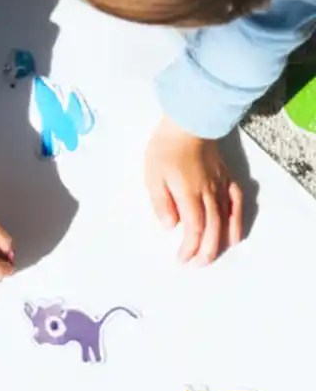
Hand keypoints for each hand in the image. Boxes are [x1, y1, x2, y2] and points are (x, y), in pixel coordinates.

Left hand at [144, 116, 243, 264]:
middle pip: (212, 229)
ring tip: (213, 256)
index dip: (190, 247)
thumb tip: (170, 226)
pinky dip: (237, 221)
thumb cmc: (165, 150)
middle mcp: (209, 194)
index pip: (193, 228)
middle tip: (198, 265)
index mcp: (189, 194)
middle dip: (206, 251)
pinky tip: (235, 234)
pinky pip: (237, 204)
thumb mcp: (153, 176)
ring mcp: (221, 187)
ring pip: (226, 220)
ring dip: (220, 241)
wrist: (189, 125)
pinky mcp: (228, 179)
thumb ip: (162, 202)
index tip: (182, 259)